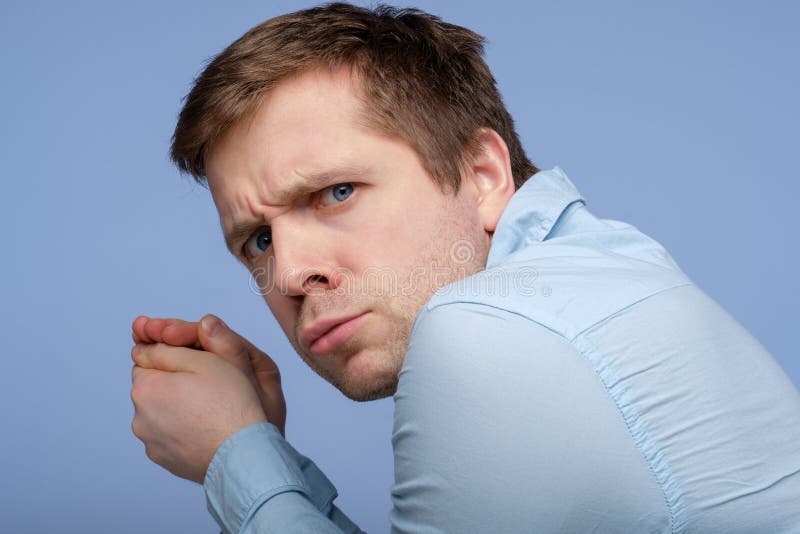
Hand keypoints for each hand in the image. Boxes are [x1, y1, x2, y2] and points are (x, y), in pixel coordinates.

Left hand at [130, 342, 266, 482]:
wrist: (243, 453)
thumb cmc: (229, 404)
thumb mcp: (203, 360)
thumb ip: (167, 350)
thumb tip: (142, 349)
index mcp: (145, 388)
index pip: (147, 361)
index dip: (174, 360)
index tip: (197, 368)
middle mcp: (139, 418)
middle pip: (154, 389)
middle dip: (173, 385)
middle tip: (207, 388)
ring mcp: (151, 443)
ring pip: (160, 414)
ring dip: (177, 408)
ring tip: (209, 411)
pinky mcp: (164, 460)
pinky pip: (169, 436)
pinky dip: (183, 431)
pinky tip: (206, 430)